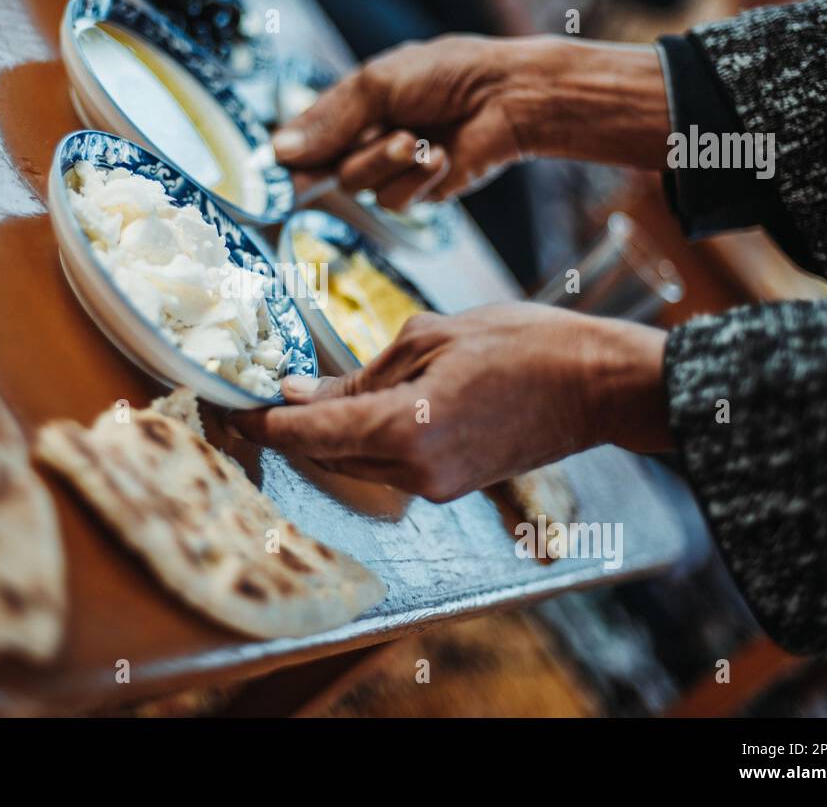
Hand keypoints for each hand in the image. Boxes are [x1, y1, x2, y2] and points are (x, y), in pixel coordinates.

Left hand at [232, 304, 670, 501]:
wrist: (599, 385)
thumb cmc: (524, 345)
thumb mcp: (430, 339)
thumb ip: (359, 374)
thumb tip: (300, 392)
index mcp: (402, 431)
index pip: (305, 435)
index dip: (259, 422)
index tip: (227, 406)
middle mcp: (411, 473)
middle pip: (323, 454)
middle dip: (288, 425)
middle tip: (257, 389)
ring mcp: (434, 487)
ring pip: (354, 461)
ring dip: (326, 432)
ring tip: (308, 390)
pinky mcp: (452, 487)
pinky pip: (387, 463)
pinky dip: (364, 437)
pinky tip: (362, 403)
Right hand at [272, 36, 671, 209]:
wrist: (508, 97)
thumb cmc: (450, 75)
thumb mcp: (379, 83)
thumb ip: (330, 119)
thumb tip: (279, 151)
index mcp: (354, 106)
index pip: (307, 137)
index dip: (292, 153)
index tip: (272, 167)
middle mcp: (368, 138)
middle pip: (328, 168)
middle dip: (357, 152)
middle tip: (390, 134)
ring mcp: (392, 167)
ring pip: (359, 186)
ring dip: (389, 162)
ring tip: (421, 139)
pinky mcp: (418, 191)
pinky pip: (394, 200)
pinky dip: (417, 178)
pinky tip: (441, 156)